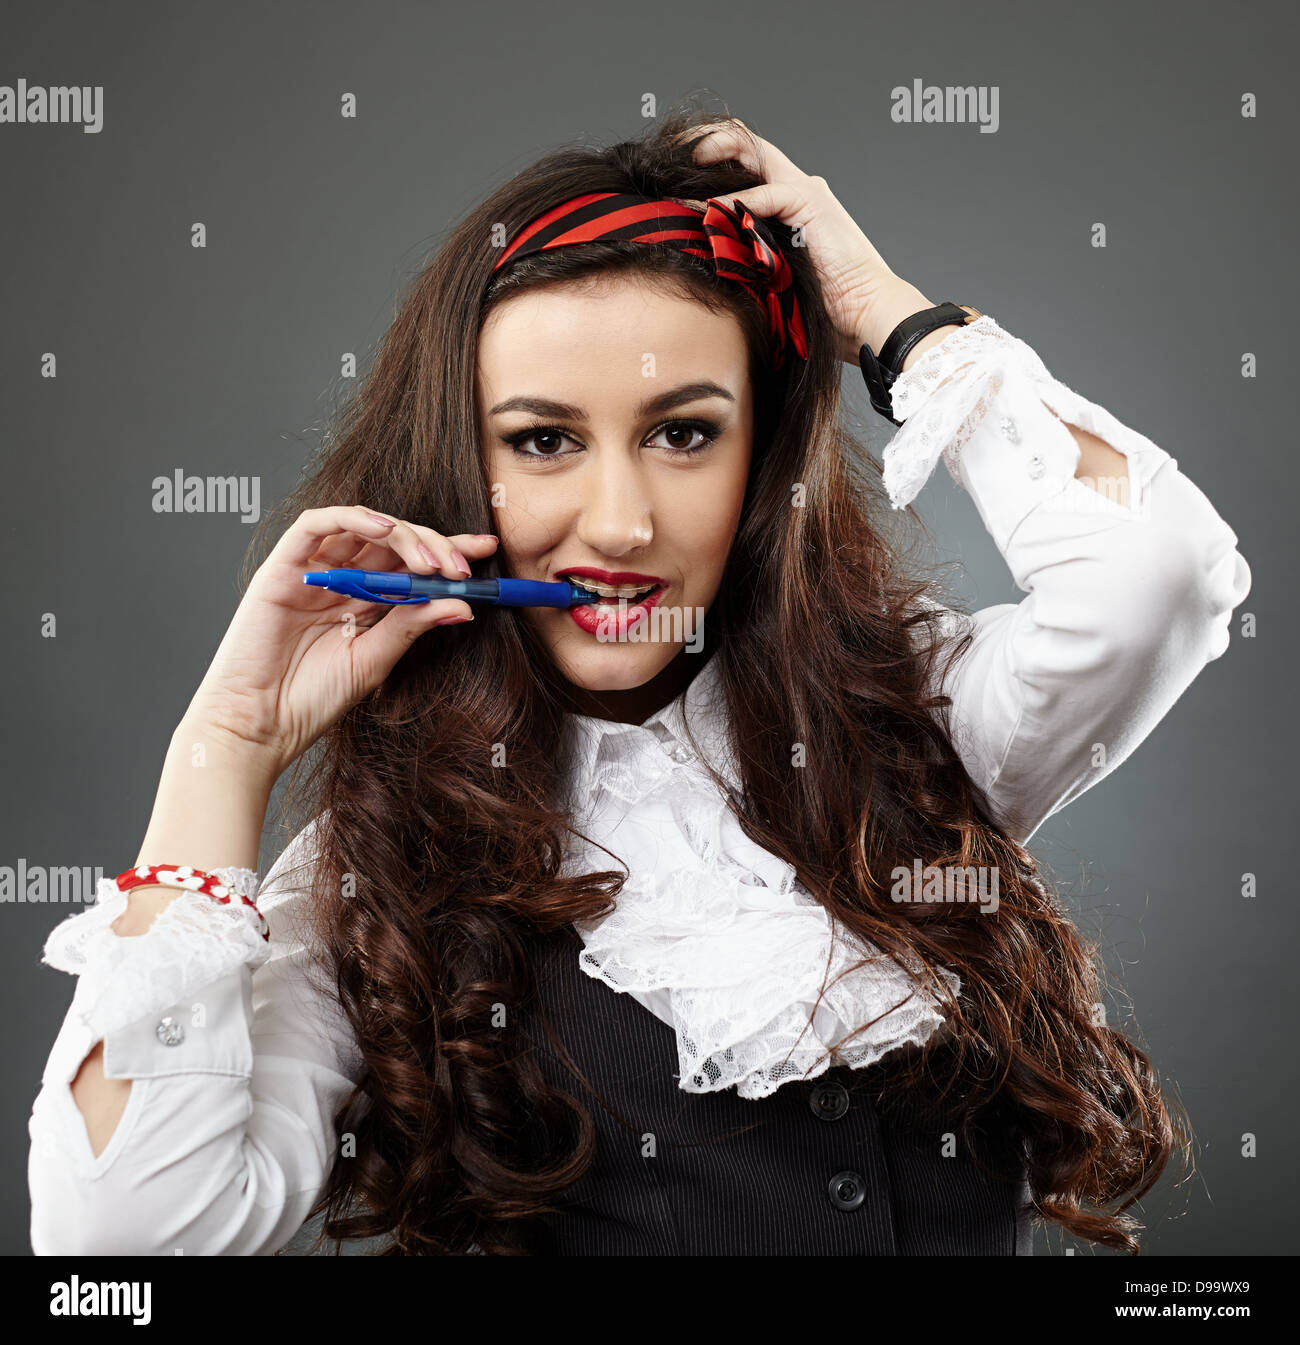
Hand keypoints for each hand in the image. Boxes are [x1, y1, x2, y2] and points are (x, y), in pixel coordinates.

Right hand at [183, 506, 498, 776]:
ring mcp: (312, 572)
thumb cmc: (311, 700)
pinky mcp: (282, 568)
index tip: (488, 550)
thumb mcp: (375, 660)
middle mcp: (341, 581)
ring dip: (403, 535)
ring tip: (432, 561)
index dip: (448, 551)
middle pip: (393, 541)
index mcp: (365, 602)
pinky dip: (352, 518)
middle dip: (434, 546)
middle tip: (461, 567)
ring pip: (362, 526)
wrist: (259, 725)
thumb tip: (463, 603)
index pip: (412, 565)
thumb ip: (413, 625)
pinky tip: (384, 529)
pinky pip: (316, 525)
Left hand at [680, 117, 921, 361]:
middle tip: (671, 154)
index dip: (711, 158)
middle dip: (707, 140)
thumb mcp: (768, 278)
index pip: (745, 165)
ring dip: (715, 154)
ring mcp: (805, 193)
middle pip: (747, 145)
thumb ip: (741, 259)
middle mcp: (796, 189)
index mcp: (787, 205)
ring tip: (682, 167)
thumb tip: (698, 263)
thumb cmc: (821, 307)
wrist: (864, 313)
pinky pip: (766, 193)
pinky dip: (735, 201)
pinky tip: (710, 211)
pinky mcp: (811, 203)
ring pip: (755, 153)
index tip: (676, 172)